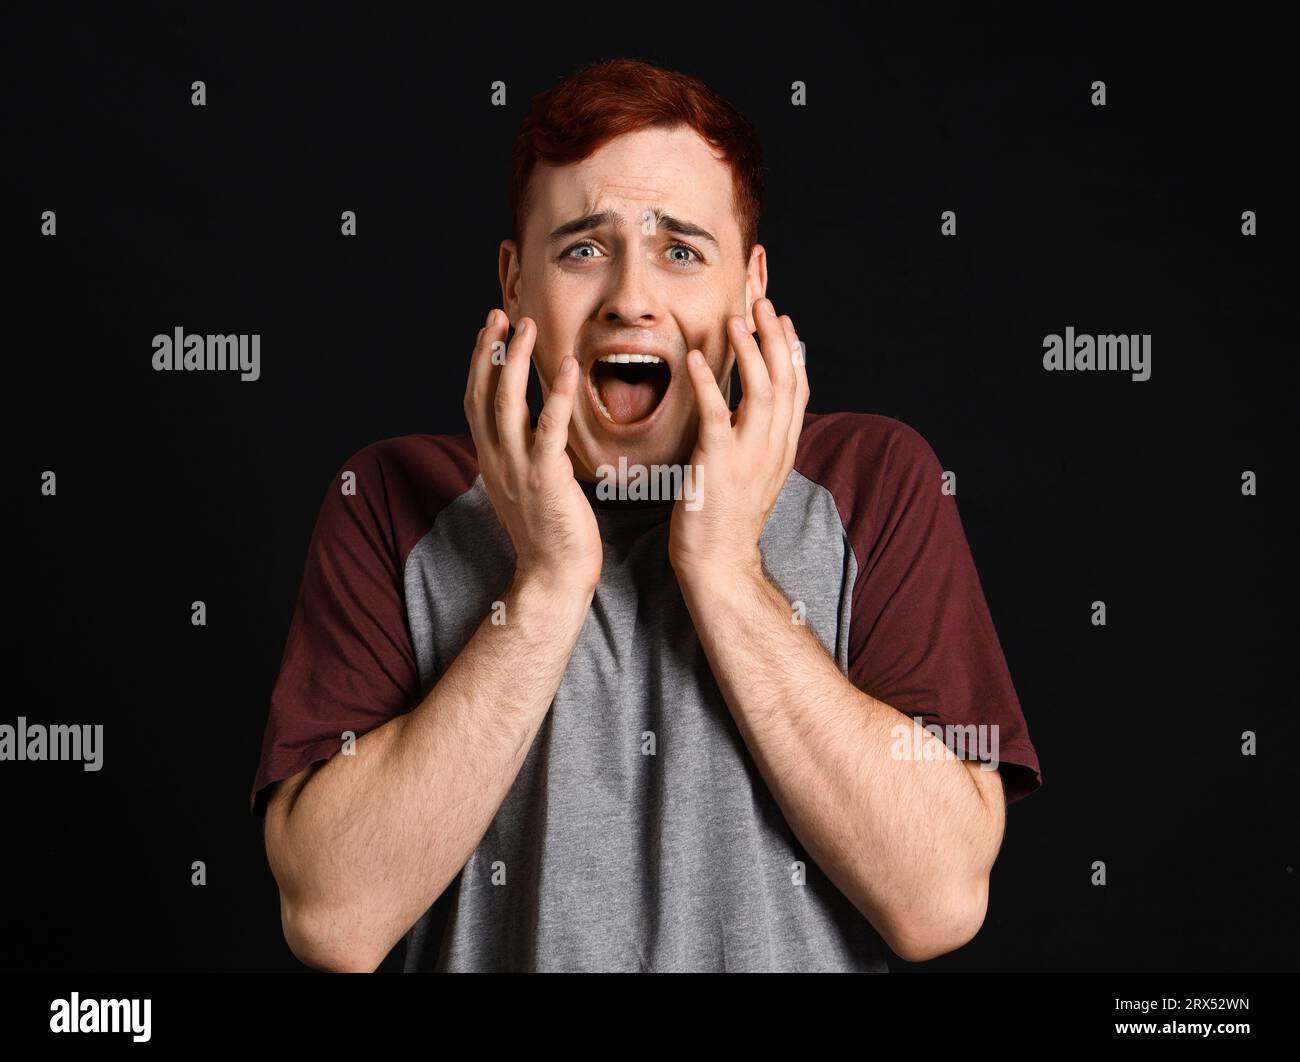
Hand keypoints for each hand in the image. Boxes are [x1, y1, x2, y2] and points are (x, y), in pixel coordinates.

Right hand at [464, 310, 602, 595]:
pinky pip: (550, 429)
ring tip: (527, 327)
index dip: (479, 363)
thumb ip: (519, 454)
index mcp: (490, 460)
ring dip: (515, 362)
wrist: (554, 575)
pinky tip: (567, 367)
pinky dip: (556, 395)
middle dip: (489, 351)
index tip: (489, 329)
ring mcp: (518, 470)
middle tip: (501, 314)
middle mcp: (496, 461)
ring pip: (507, 405)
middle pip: (484, 395)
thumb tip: (524, 427)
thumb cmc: (549, 531)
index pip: (475, 401)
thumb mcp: (523, 485)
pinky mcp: (545, 480)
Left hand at [668, 298, 808, 588]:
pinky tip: (694, 359)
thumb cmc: (727, 518)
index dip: (792, 350)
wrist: (719, 563)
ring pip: (761, 391)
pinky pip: (717, 416)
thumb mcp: (755, 474)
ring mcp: (749, 456)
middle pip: (786, 380)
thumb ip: (759, 439)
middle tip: (761, 303)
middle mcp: (773, 448)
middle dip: (775, 337)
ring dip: (749, 350)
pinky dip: (707, 383)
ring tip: (734, 320)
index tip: (783, 319)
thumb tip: (754, 407)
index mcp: (782, 448)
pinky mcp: (718, 464)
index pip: (798, 389)